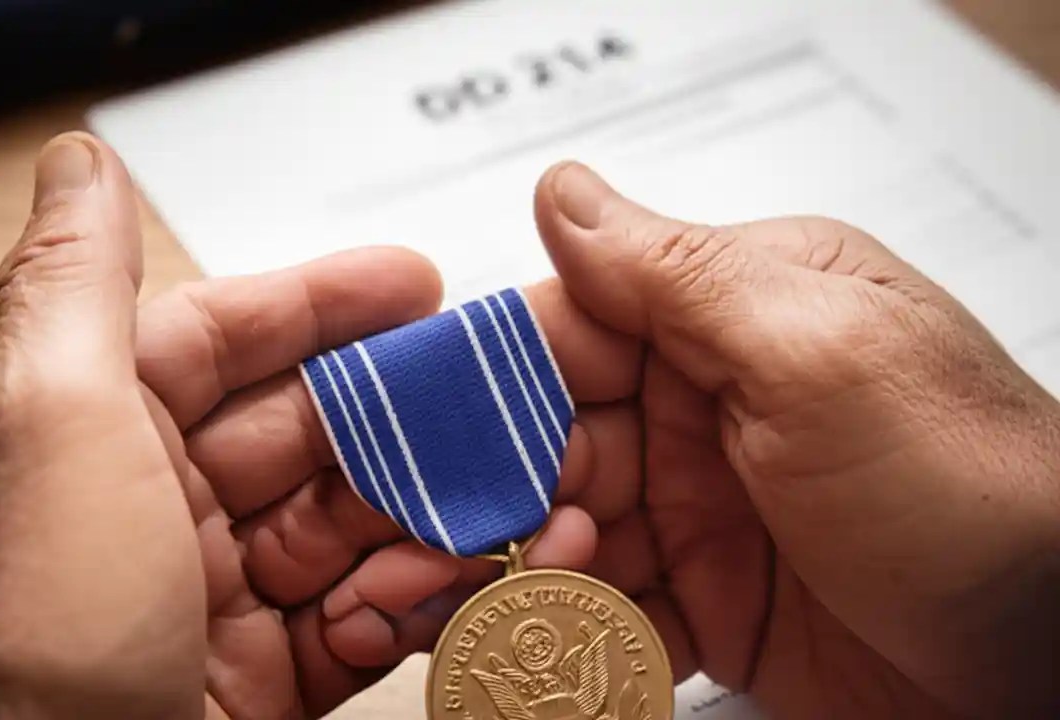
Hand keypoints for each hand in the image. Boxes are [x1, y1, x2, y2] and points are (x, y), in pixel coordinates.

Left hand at [0, 133, 479, 718]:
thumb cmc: (39, 658)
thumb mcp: (49, 436)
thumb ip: (73, 290)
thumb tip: (79, 163)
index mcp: (75, 442)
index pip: (209, 338)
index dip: (315, 302)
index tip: (409, 282)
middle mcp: (135, 516)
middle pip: (297, 432)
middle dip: (398, 417)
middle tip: (489, 400)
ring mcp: (200, 602)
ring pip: (342, 523)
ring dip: (418, 516)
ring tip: (489, 511)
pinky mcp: (255, 679)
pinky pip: (355, 613)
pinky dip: (407, 602)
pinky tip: (433, 595)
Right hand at [320, 163, 1059, 718]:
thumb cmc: (973, 481)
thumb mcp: (821, 349)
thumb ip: (676, 273)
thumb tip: (562, 194)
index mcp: (727, 319)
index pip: (561, 331)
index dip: (473, 382)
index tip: (399, 429)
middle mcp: (705, 408)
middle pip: (541, 443)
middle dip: (473, 496)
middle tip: (411, 547)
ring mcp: (702, 509)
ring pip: (558, 531)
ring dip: (499, 571)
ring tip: (444, 609)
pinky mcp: (708, 600)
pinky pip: (604, 608)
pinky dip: (553, 629)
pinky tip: (515, 648)